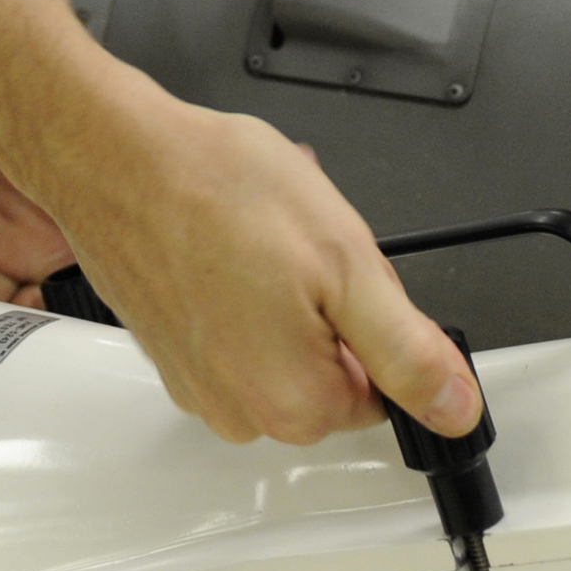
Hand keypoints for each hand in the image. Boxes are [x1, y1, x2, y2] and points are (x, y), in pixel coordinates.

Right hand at [0, 0, 479, 448]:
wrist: (114, 156)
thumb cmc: (213, 192)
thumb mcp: (347, 261)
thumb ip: (410, 349)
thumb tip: (456, 409)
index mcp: (295, 404)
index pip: (383, 390)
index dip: (375, 318)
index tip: (345, 272)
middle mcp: (241, 414)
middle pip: (332, 369)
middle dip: (329, 304)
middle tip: (301, 244)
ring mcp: (198, 385)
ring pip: (283, 345)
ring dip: (285, 292)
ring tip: (257, 233)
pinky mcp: (169, 352)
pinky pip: (235, 330)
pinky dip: (241, 286)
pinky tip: (226, 238)